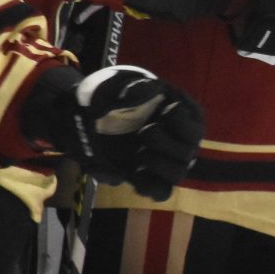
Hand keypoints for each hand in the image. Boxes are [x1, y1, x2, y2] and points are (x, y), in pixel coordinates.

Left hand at [36, 65, 204, 201]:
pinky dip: (149, 186)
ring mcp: (162, 159)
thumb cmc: (105, 94)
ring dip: (158, 166)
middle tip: (144, 132)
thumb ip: (136, 87)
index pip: (194, 125)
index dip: (180, 121)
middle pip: (187, 152)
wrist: (80, 115)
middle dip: (165, 143)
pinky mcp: (146, 176)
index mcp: (178, 112)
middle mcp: (177, 138)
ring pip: (176, 174)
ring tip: (138, 154)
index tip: (162, 110)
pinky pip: (160, 191)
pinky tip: (134, 177)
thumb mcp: (119, 82)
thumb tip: (154, 90)